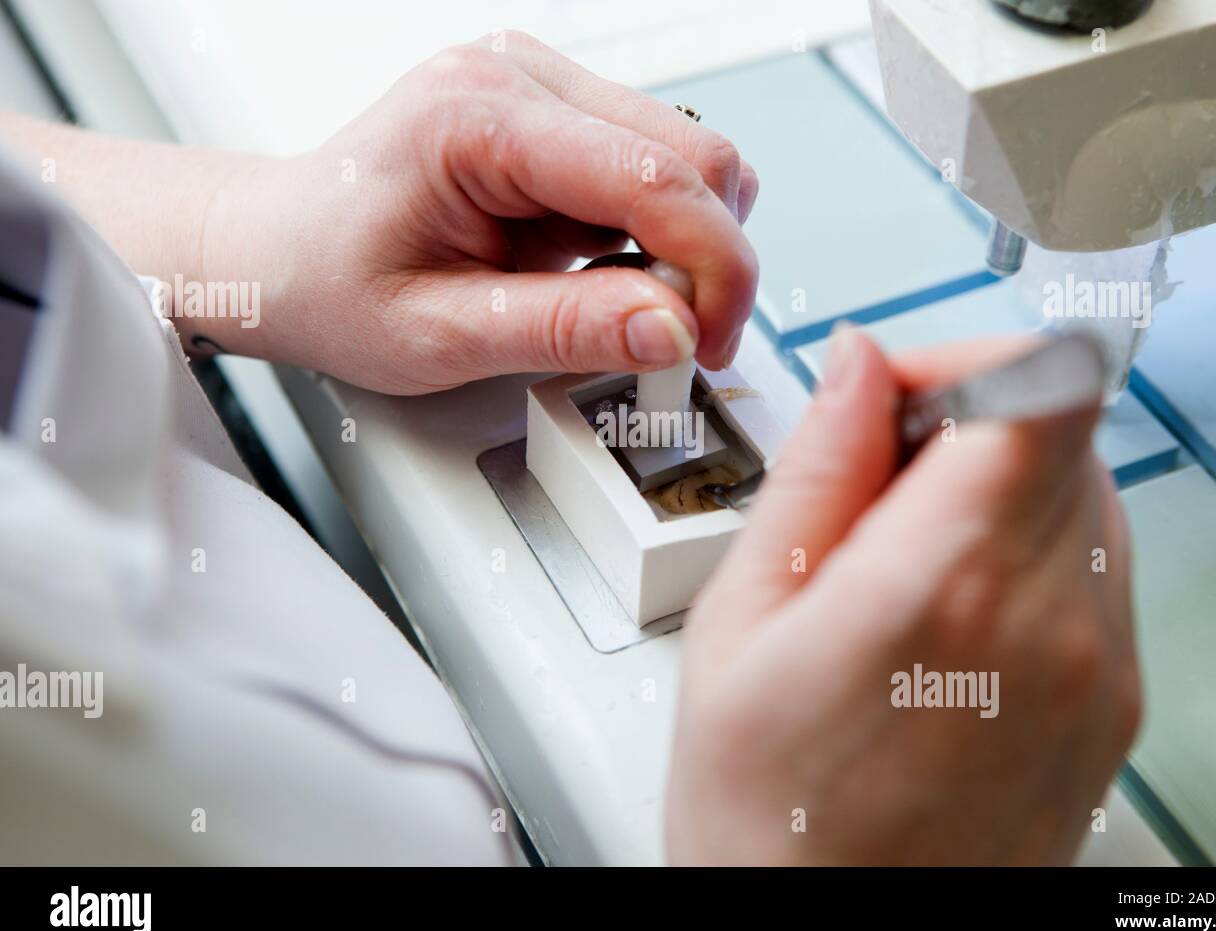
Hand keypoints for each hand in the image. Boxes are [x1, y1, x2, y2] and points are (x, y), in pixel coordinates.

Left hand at [199, 32, 757, 392]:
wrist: (278, 251)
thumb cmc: (328, 282)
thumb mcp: (437, 335)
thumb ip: (561, 331)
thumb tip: (671, 329)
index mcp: (480, 115)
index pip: (656, 176)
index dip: (714, 268)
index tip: (707, 345)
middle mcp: (519, 77)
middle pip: (696, 156)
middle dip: (710, 261)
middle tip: (674, 340)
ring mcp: (541, 89)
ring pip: (688, 159)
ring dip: (686, 247)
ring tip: (620, 307)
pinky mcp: (556, 117)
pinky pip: (652, 170)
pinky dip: (657, 234)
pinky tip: (603, 273)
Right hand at [666, 330, 1140, 864]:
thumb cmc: (766, 821)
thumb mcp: (744, 621)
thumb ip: (815, 469)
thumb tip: (859, 367)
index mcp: (945, 584)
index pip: (1043, 380)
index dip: (966, 354)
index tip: (898, 396)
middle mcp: (1051, 621)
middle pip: (1062, 425)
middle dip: (965, 423)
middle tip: (874, 492)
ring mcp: (1097, 669)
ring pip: (1081, 493)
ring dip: (996, 490)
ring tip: (900, 569)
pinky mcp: (1113, 705)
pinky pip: (1093, 570)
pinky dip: (1025, 557)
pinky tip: (941, 623)